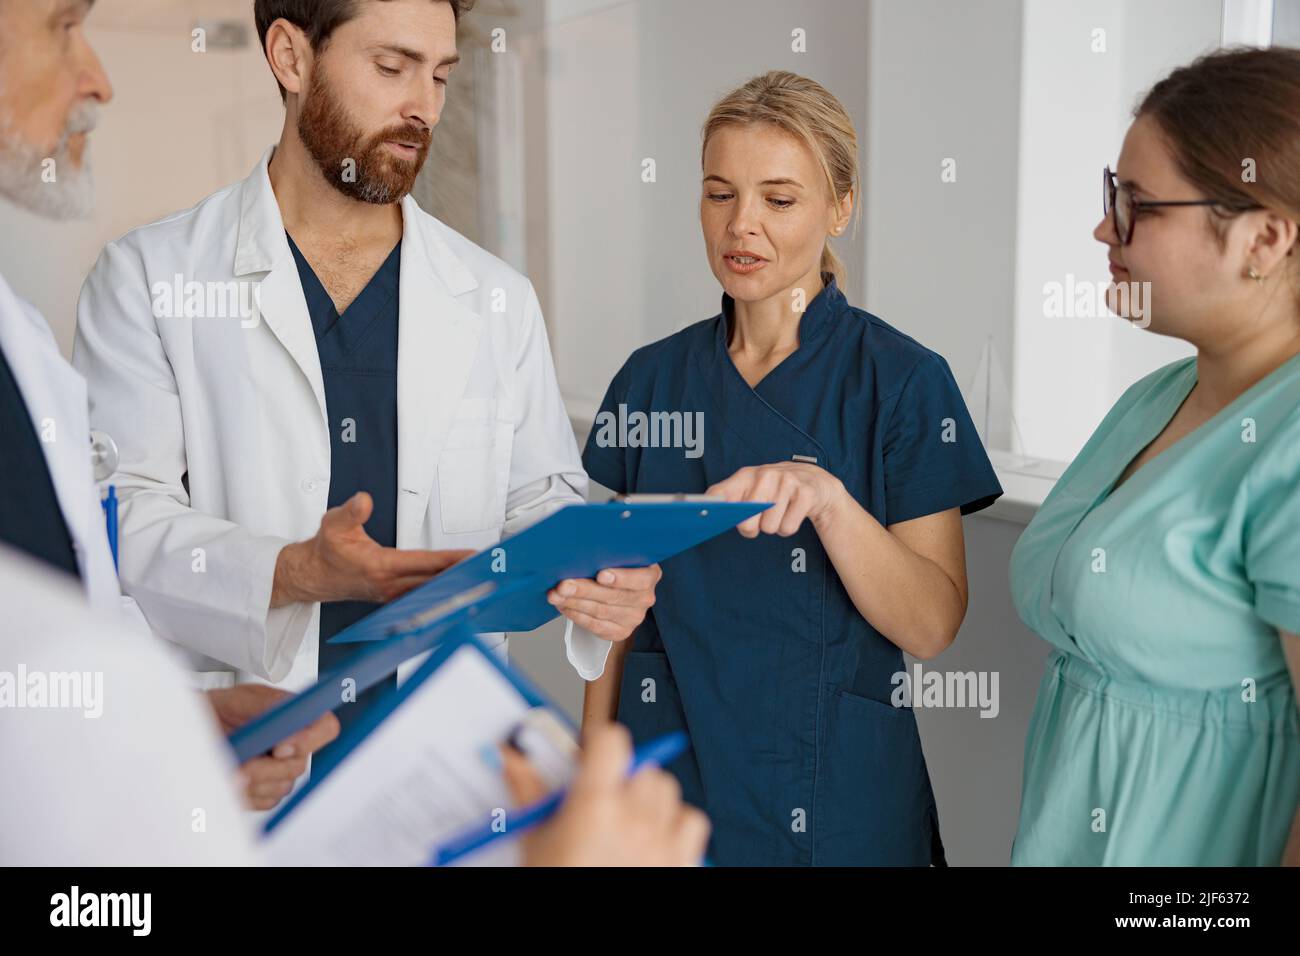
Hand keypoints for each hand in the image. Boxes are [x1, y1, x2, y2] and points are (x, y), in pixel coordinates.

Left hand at [204, 685, 339, 810]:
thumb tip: (289, 718)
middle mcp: (294, 745)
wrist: (194, 733)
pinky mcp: (267, 793)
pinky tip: (229, 778)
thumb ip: (269, 705)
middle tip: (239, 764)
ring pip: (281, 786)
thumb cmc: (218, 711)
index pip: (325, 728)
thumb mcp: (241, 699)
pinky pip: (265, 801)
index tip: (279, 748)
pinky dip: (244, 793)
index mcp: (296, 716)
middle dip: (266, 767)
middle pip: (299, 765)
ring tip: (226, 766)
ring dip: (251, 780)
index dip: (309, 740)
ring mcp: (282, 771)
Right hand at [272, 491, 473, 605]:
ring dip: (454, 584)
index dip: (450, 560)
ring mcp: (392, 594)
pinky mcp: (392, 598)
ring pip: (430, 591)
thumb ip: (351, 511)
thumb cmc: (326, 551)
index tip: (471, 557)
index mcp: (380, 567)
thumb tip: (364, 500)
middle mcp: (389, 585)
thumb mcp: (334, 523)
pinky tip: (455, 587)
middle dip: (461, 574)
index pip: (424, 563)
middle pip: (434, 581)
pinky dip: (440, 591)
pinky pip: (422, 596)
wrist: (313, 575)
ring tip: (479, 576)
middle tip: (488, 568)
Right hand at [501, 724, 708, 865]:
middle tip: (603, 797)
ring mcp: (662, 841)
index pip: (612, 741)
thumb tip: (514, 760)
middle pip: (643, 768)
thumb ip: (530, 793)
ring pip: (669, 791)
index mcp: (594, 807)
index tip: (591, 753)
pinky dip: (677, 825)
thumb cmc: (560, 885)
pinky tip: (654, 839)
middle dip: (624, 776)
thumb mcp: (536, 843)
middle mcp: (634, 819)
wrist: (587, 944)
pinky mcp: (682, 861)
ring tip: (626, 821)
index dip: (600, 742)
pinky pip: (692, 822)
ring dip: (650, 799)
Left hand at [546, 564, 660, 641]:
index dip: (620, 578)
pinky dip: (576, 615)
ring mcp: (634, 617)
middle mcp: (645, 598)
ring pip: (600, 611)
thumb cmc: (614, 567)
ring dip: (574, 603)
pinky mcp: (621, 632)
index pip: (640, 579)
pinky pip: (595, 626)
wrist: (617, 590)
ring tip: (556, 595)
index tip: (600, 575)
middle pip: (613, 596)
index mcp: (650, 575)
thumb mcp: (617, 556)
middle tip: (563, 585)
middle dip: (584, 590)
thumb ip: (607, 554)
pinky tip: (564, 606)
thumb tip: (580, 553)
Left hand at [706, 462, 844, 537]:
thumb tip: (710, 513)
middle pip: (745, 523)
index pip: (720, 494)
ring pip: (769, 527)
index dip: (712, 510)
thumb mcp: (751, 489)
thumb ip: (729, 500)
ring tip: (780, 512)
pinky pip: (788, 528)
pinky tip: (792, 513)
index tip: (706, 520)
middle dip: (753, 528)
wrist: (813, 482)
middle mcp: (765, 475)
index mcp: (745, 476)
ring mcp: (787, 482)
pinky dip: (788, 528)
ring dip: (774, 527)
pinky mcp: (806, 493)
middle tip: (761, 519)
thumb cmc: (774, 490)